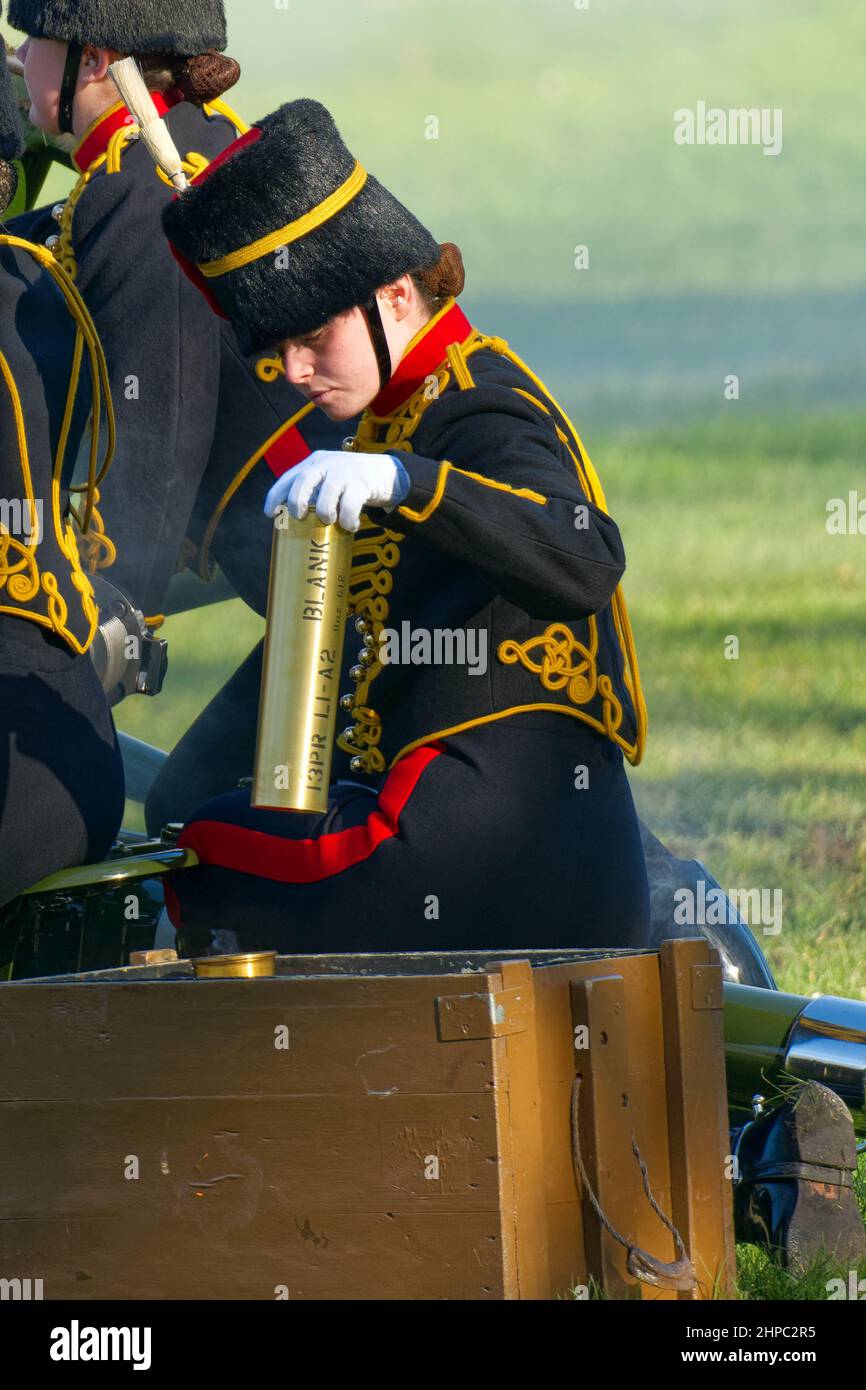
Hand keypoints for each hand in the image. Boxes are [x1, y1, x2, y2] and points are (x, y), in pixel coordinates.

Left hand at [264, 450, 410, 532]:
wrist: (386, 472)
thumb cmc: (351, 483)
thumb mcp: (329, 480)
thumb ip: (315, 492)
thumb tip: (295, 526)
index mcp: (314, 463)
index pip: (289, 477)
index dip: (275, 495)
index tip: (270, 514)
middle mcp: (327, 463)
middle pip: (304, 480)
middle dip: (297, 501)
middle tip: (299, 517)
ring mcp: (345, 471)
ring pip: (328, 492)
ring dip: (325, 511)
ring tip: (330, 521)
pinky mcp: (362, 482)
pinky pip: (350, 504)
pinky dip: (348, 520)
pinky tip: (351, 526)